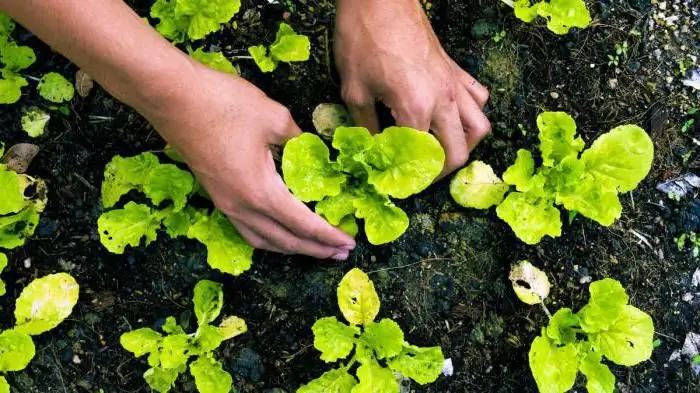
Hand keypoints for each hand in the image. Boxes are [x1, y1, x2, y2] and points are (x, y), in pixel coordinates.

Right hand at [139, 60, 355, 258]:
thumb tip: (314, 149)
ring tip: (313, 249)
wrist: (171, 96)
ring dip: (290, 248)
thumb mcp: (274, 117)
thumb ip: (299, 139)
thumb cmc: (223, 104)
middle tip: (340, 252)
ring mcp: (225, 203)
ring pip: (262, 240)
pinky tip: (277, 231)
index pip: (303, 224)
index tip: (350, 242)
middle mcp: (242, 207)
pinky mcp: (215, 194)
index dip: (329, 235)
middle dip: (315, 249)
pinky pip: (247, 229)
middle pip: (285, 241)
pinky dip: (268, 238)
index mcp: (261, 192)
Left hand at [335, 0, 490, 176]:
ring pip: (479, 128)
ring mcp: (454, 84)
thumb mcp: (353, 90)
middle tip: (421, 176)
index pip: (421, 158)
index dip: (409, 178)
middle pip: (459, 152)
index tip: (398, 185)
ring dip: (464, 147)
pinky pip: (478, 99)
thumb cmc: (362, 39)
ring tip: (443, 152)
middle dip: (441, 172)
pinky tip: (453, 118)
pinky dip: (472, 115)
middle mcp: (443, 100)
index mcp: (416, 108)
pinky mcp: (456, 70)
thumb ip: (366, 128)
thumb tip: (372, 152)